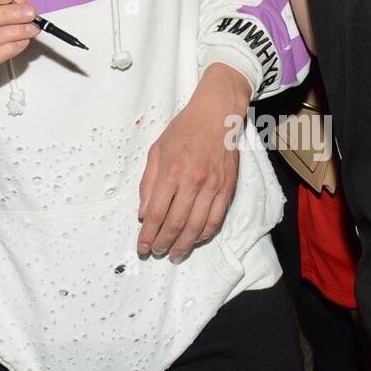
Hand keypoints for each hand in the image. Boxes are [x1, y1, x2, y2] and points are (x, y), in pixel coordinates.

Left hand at [137, 62, 250, 261]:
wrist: (217, 116)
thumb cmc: (183, 130)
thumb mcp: (156, 150)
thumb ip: (148, 183)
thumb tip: (144, 213)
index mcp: (171, 171)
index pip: (157, 213)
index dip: (148, 234)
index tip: (142, 246)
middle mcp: (193, 181)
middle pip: (176, 224)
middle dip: (163, 243)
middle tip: (156, 253)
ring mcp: (213, 186)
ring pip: (197, 227)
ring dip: (184, 245)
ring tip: (174, 254)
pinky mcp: (228, 189)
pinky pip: (216, 219)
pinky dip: (204, 234)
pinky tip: (195, 240)